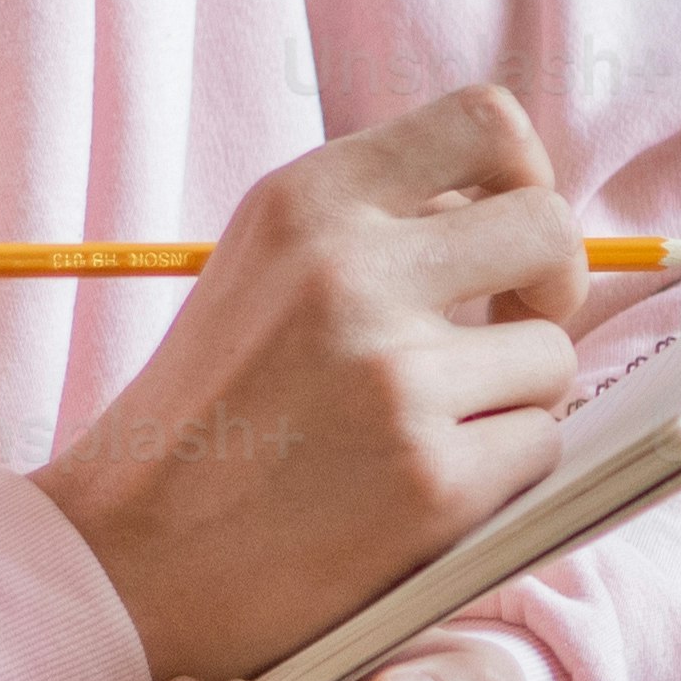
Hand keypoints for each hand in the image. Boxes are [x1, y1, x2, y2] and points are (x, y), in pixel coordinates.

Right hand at [27, 89, 586, 680]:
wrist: (128, 558)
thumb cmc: (211, 413)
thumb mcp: (264, 268)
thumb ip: (376, 224)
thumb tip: (513, 207)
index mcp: (307, 204)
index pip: (481, 121)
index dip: (526, 171)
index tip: (508, 233)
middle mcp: (351, 274)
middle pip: (548, 228)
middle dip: (552, 282)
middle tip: (513, 326)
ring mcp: (396, 379)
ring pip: (551, 355)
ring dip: (513, 395)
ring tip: (427, 426)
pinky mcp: (432, 480)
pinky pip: (539, 444)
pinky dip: (500, 470)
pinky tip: (420, 484)